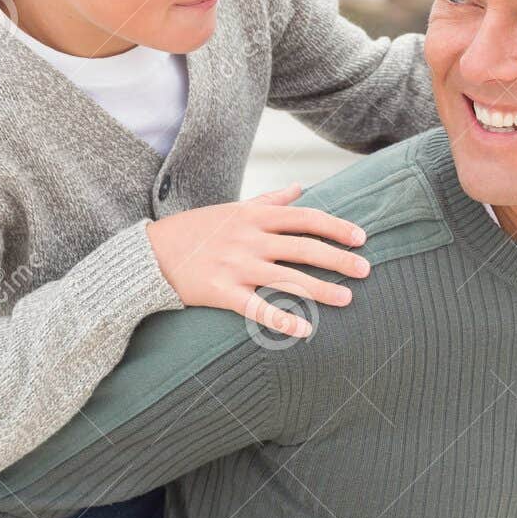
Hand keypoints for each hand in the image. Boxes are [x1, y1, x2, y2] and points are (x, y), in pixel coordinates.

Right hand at [146, 183, 370, 338]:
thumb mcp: (233, 208)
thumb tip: (300, 188)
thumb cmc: (196, 230)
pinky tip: (305, 330)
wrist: (150, 254)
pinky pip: (258, 307)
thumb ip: (270, 200)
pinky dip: (282, 320)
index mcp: (255, 215)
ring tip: (347, 299)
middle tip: (366, 270)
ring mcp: (237, 266)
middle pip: (305, 247)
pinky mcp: (222, 292)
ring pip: (289, 279)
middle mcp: (250, 238)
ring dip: (322, 290)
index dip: (336, 227)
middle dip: (339, 259)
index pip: (306, 217)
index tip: (361, 237)